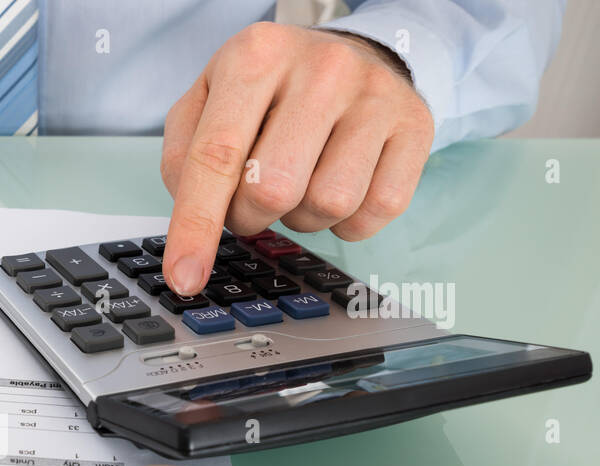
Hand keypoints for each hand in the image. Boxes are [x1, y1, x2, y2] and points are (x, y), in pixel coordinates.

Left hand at [159, 23, 433, 294]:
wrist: (349, 53)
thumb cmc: (269, 90)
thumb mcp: (207, 100)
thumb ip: (184, 157)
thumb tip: (192, 225)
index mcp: (256, 56)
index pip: (217, 157)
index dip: (196, 226)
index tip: (184, 277)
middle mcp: (323, 67)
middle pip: (273, 190)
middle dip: (249, 216)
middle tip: (250, 199)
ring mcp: (376, 95)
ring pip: (328, 204)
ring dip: (301, 218)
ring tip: (299, 183)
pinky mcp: (415, 125)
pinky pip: (377, 211)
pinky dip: (347, 221)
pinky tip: (336, 186)